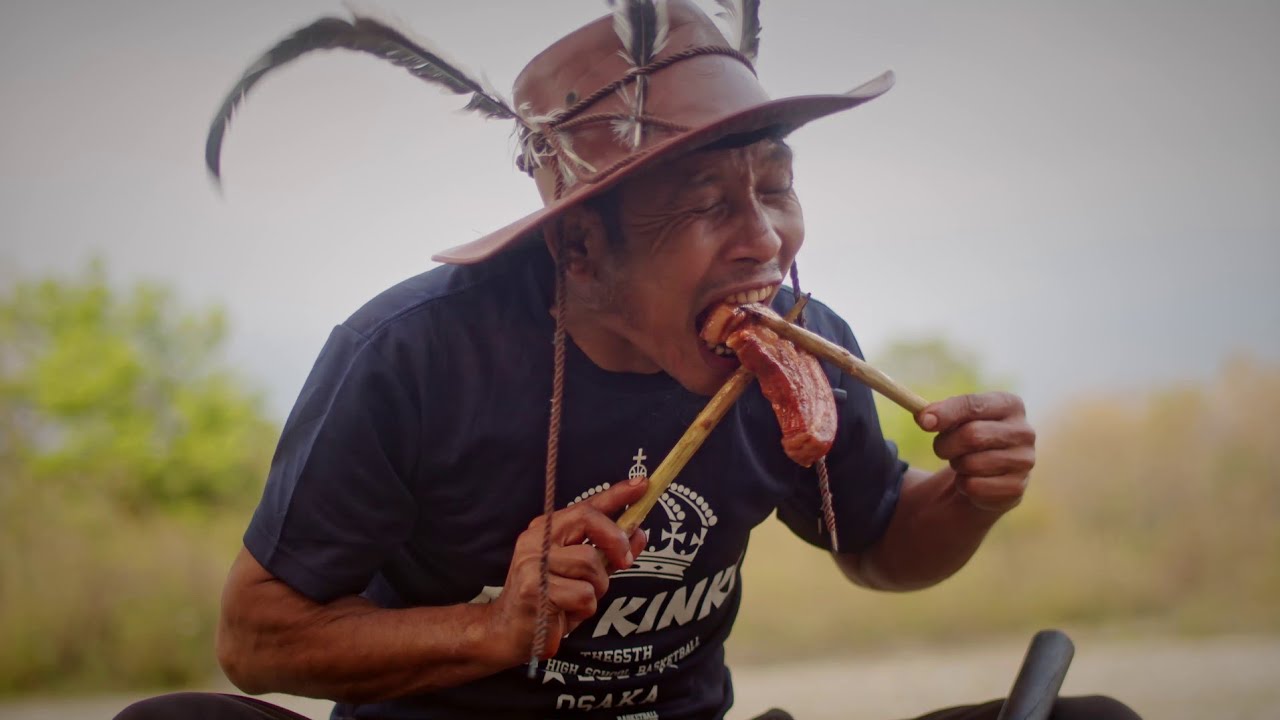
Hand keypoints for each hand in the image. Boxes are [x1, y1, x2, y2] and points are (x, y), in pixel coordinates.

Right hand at [487, 476, 648, 662]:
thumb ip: (607, 553)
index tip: (642, 484)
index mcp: (547, 531)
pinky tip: (565, 615)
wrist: (507, 633)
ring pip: (591, 563)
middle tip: (624, 562)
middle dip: (615, 539)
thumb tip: (638, 534)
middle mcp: (537, 540)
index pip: (586, 506)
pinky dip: (584, 609)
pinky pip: (583, 595)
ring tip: (577, 600)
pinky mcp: (535, 590)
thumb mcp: (582, 574)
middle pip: (588, 520)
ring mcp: (533, 563)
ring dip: (596, 588)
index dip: (616, 494)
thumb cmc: (548, 601)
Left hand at [917, 392, 1035, 511]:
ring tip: (963, 463)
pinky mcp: (1017, 487)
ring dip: (956, 465)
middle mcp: (1023, 431)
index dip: (946, 413)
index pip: (974, 404)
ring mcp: (1024, 461)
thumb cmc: (969, 438)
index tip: (922, 420)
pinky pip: (974, 486)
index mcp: (1010, 404)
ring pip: (971, 464)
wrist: (989, 473)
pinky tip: (973, 480)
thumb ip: (939, 414)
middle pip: (972, 435)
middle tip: (940, 447)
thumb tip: (924, 417)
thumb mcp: (955, 419)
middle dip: (946, 444)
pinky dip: (963, 485)